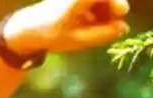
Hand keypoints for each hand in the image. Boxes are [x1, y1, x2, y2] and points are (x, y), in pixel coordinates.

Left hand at [3, 0, 129, 56]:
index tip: (120, 18)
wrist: (28, 30)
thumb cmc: (52, 34)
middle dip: (112, 11)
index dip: (118, 6)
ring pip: (100, 0)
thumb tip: (124, 28)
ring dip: (104, 13)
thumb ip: (103, 34)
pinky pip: (92, 2)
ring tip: (99, 29)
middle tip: (112, 28)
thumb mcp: (79, 39)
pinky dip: (95, 13)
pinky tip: (90, 26)